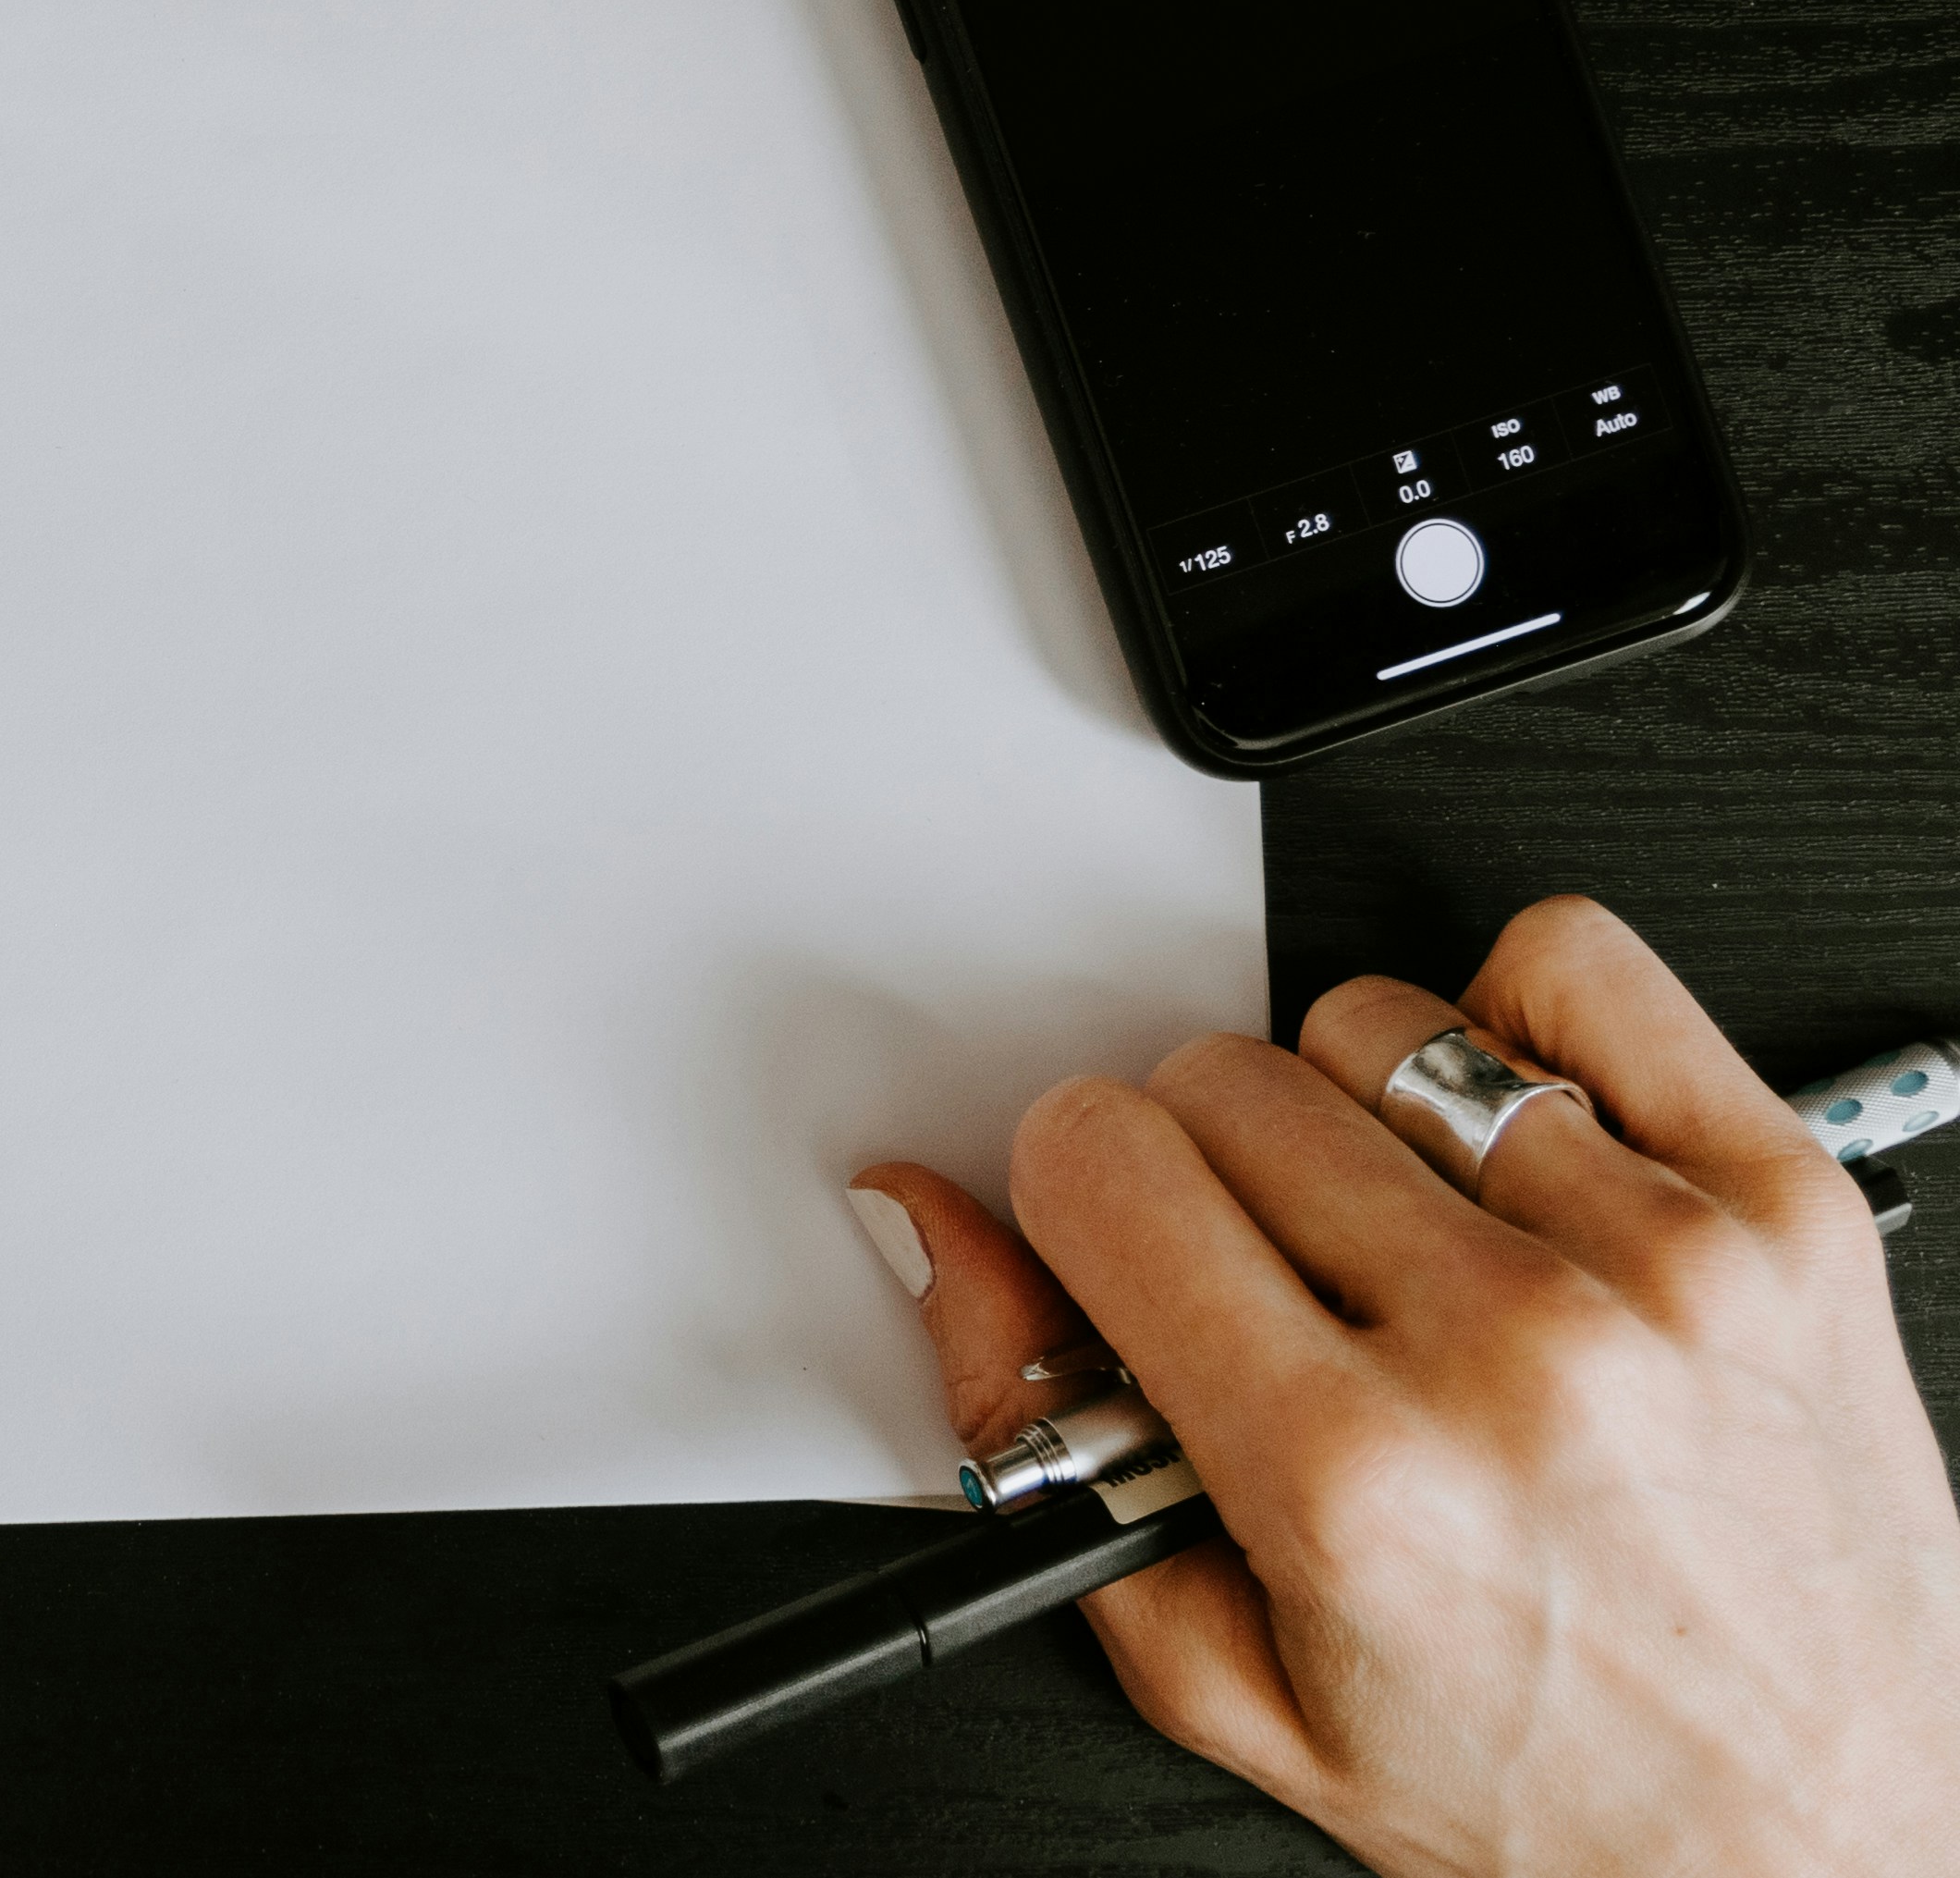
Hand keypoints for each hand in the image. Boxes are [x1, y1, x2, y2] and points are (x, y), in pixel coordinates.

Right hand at [853, 898, 1959, 1877]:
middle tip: (1271, 1282)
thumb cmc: (1555, 1786)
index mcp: (1347, 1476)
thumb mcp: (1230, 1678)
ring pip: (1377, 1023)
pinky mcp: (1781, 1208)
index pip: (1095, 1157)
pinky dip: (1520, 1021)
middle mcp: (1505, 1357)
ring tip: (1413, 1241)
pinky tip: (1519, 1145)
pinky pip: (1578, 971)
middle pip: (1220, 1081)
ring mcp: (1658, 1267)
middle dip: (1206, 1169)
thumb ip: (1039, 1440)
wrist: (1824, 1843)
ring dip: (1359, 1113)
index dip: (1077, 1196)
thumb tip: (937, 1227)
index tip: (1121, 1247)